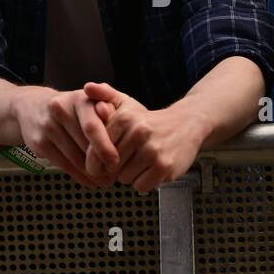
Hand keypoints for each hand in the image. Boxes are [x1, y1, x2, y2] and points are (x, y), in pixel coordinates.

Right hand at [10, 87, 118, 188]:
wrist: (32, 106)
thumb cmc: (71, 108)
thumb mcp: (90, 103)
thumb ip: (108, 115)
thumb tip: (121, 142)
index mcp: (79, 99)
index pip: (92, 127)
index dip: (105, 147)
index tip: (116, 162)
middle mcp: (61, 110)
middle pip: (85, 146)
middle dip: (101, 164)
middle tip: (114, 175)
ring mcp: (48, 126)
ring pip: (75, 159)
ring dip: (92, 174)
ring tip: (104, 181)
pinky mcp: (39, 143)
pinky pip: (64, 165)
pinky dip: (79, 177)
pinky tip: (89, 181)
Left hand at [83, 82, 204, 192]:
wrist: (186, 124)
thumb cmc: (149, 120)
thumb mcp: (127, 103)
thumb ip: (104, 95)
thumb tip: (87, 87)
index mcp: (124, 118)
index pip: (98, 152)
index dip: (102, 157)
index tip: (112, 153)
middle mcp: (138, 132)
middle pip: (111, 167)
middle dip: (118, 166)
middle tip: (132, 155)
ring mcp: (152, 150)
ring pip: (125, 179)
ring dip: (132, 175)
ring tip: (143, 161)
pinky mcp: (164, 167)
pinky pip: (141, 187)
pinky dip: (145, 182)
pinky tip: (152, 169)